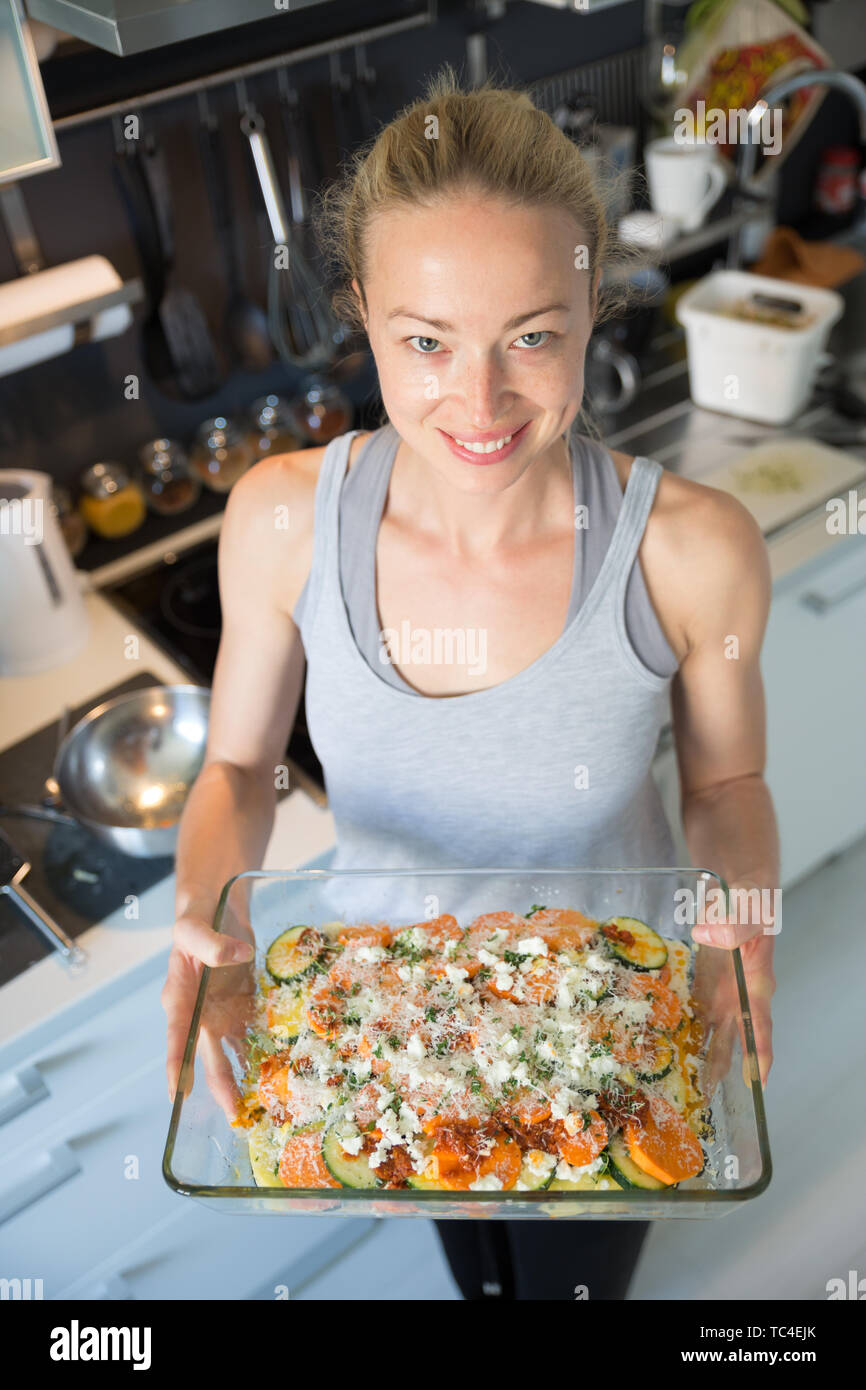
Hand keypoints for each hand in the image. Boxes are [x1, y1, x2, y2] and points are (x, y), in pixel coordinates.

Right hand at [161, 910, 254, 1110]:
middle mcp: (199, 1013)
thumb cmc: (196, 918)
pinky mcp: (241, 1007)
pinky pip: (251, 1035)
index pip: (178, 1036)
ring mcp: (221, 1013)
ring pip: (232, 1053)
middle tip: (235, 1117)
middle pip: (208, 1055)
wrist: (215, 908)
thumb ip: (210, 942)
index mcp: (180, 997)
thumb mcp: (194, 927)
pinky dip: (263, 1055)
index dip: (178, 1065)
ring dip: (245, 1078)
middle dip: (220, 1087)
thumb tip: (236, 954)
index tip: (180, 1094)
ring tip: (261, 1108)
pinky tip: (278, 1075)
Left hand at [690, 880, 775, 1089]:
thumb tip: (708, 935)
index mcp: (756, 984)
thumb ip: (732, 926)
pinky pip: (688, 1010)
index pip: (760, 1025)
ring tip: (678, 1084)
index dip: (759, 1055)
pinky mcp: (702, 983)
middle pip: (732, 1040)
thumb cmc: (751, 901)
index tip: (755, 1084)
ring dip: (695, 1055)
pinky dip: (676, 1027)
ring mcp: (719, 992)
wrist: (737, 889)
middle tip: (703, 1100)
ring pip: (708, 1032)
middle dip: (720, 1070)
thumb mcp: (749, 909)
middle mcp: (738, 995)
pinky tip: (658, 1044)